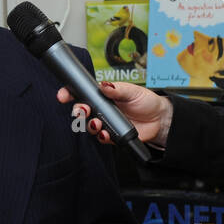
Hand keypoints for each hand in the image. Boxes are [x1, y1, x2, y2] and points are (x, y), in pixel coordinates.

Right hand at [57, 81, 172, 146]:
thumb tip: (104, 85)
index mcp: (103, 95)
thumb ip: (117, 89)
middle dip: (78, 111)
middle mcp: (102, 109)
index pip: (83, 94)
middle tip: (81, 111)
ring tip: (96, 123)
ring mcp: (106, 122)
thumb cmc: (146, 101)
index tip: (63, 95)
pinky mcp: (113, 135)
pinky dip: (102, 136)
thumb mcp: (132, 91)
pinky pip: (102, 138)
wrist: (159, 119)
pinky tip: (106, 133)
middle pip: (82, 111)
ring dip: (89, 125)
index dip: (70, 94)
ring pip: (90, 125)